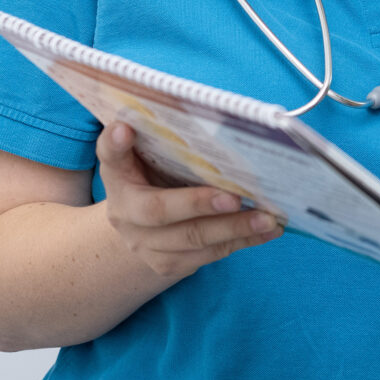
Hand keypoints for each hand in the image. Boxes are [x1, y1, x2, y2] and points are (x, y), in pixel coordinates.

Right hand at [97, 121, 281, 280]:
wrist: (140, 229)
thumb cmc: (152, 180)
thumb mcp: (146, 157)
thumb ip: (153, 137)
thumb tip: (163, 114)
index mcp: (118, 177)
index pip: (110, 156)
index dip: (116, 144)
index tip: (125, 129)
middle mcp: (125, 215)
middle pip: (159, 211)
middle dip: (199, 204)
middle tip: (235, 197)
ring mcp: (146, 245)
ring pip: (192, 239)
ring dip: (234, 228)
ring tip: (268, 218)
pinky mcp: (169, 265)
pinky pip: (209, 255)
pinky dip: (242, 241)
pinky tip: (268, 230)